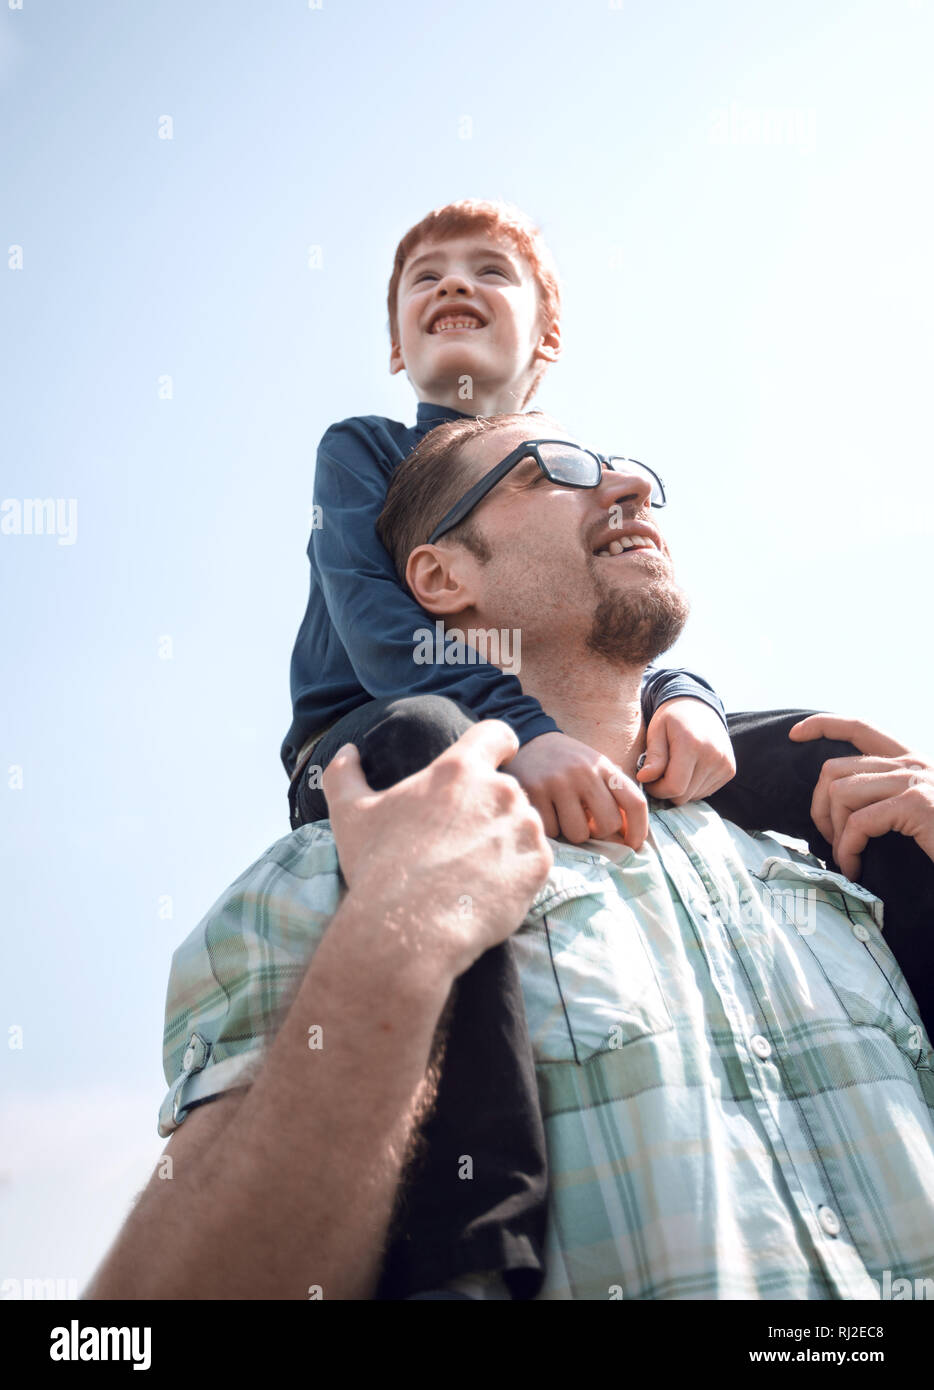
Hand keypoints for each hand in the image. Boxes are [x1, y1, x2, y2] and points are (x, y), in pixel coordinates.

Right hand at [321, 719, 552, 978]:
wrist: (409, 930)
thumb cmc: (378, 867)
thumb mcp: (350, 814)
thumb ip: (344, 774)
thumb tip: (347, 750)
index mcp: (459, 770)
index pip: (497, 734)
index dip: (497, 744)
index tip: (496, 757)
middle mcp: (500, 791)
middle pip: (507, 788)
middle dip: (490, 808)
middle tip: (462, 840)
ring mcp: (525, 828)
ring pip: (524, 825)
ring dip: (506, 840)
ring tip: (473, 870)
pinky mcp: (539, 865)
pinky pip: (534, 859)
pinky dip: (517, 871)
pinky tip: (487, 888)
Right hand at [505, 730, 648, 848]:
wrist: (529, 740)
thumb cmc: (568, 762)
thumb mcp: (595, 767)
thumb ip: (613, 795)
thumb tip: (628, 836)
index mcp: (603, 766)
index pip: (635, 802)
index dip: (639, 830)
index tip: (633, 845)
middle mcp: (584, 773)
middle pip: (609, 824)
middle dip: (601, 833)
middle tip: (589, 825)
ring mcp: (558, 782)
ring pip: (578, 834)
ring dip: (573, 832)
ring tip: (565, 815)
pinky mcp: (534, 792)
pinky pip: (552, 831)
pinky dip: (552, 828)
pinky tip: (547, 811)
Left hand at [637, 697, 735, 804]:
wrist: (698, 706)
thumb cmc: (671, 718)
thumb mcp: (656, 730)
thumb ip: (653, 756)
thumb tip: (644, 779)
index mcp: (692, 744)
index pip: (674, 787)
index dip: (656, 789)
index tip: (647, 779)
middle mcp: (713, 756)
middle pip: (684, 795)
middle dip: (666, 789)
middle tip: (658, 774)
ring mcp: (724, 764)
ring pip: (694, 797)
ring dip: (680, 788)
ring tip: (674, 768)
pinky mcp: (730, 770)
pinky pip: (705, 792)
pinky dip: (693, 786)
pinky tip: (688, 769)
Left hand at [789, 714, 933, 879]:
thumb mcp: (915, 811)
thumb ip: (885, 798)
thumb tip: (835, 802)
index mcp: (911, 760)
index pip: (860, 727)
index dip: (824, 724)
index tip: (795, 734)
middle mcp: (912, 763)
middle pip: (834, 768)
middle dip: (819, 806)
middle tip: (829, 840)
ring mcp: (915, 780)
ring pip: (840, 793)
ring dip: (834, 832)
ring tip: (846, 857)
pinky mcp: (916, 803)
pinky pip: (858, 823)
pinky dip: (848, 849)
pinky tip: (856, 867)